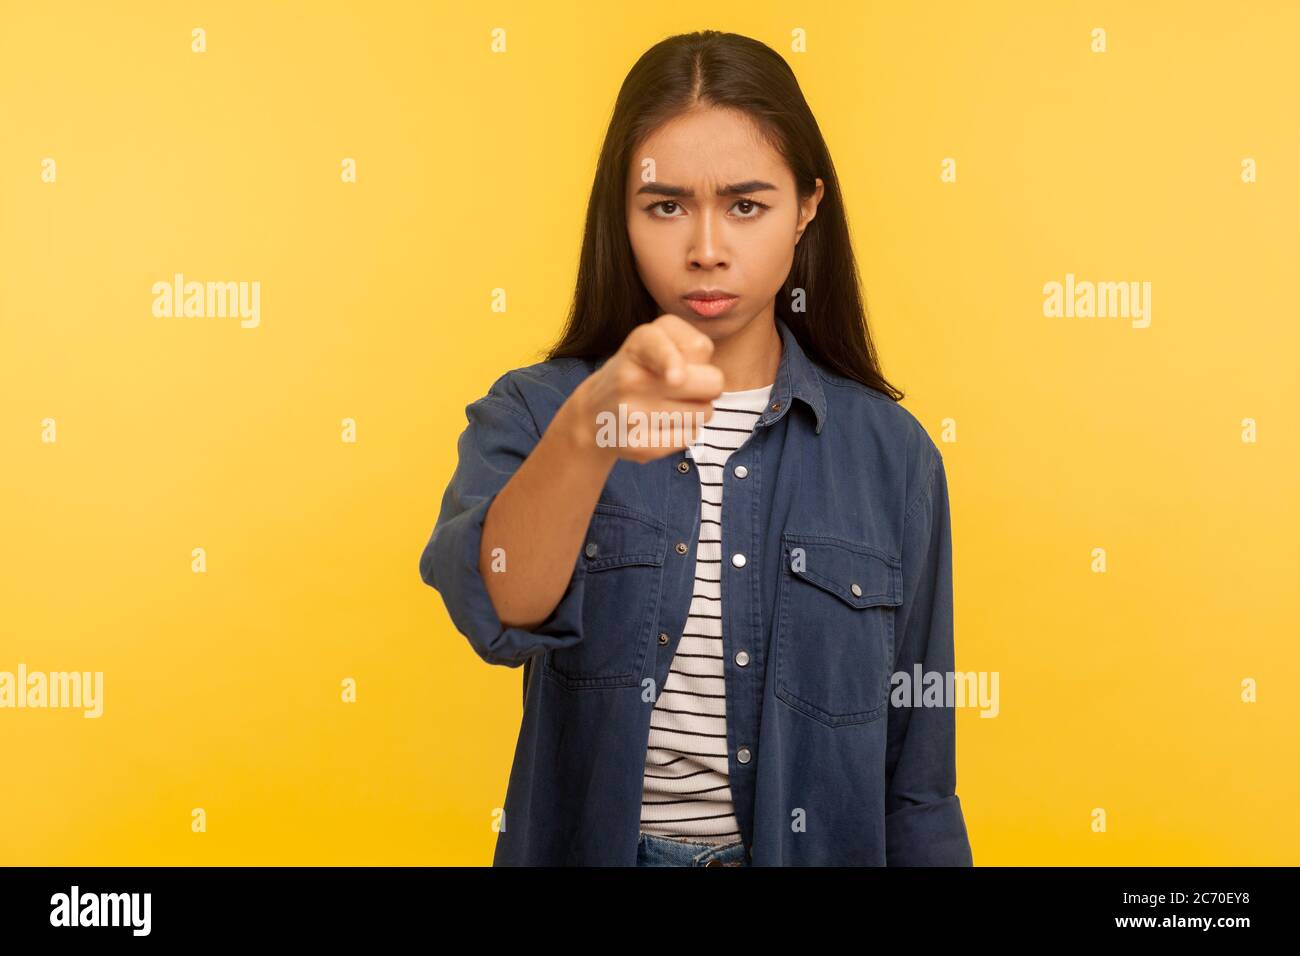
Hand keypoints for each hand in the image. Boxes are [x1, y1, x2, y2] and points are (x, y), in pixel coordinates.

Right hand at [566, 313, 723, 462]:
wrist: (593, 414)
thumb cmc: (641, 370)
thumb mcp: (658, 340)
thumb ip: (692, 346)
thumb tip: (712, 383)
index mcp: (640, 343)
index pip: (663, 350)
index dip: (673, 363)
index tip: (675, 379)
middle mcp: (632, 378)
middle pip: (712, 383)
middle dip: (709, 384)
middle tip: (687, 385)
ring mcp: (634, 415)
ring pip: (706, 411)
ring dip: (697, 409)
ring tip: (671, 404)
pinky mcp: (641, 446)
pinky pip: (691, 436)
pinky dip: (684, 430)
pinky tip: (663, 425)